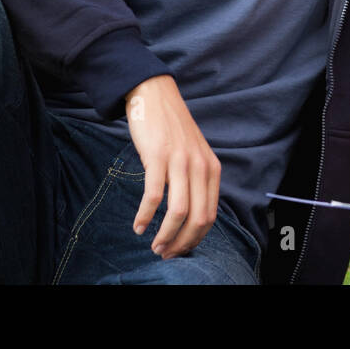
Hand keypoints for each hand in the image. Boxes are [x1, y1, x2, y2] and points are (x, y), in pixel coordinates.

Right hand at [125, 75, 221, 258]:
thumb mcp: (194, 154)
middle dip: (182, 243)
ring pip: (179, 211)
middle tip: (166, 254)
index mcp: (211, 168)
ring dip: (165, 235)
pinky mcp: (158, 157)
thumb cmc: (171, 128)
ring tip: (154, 246)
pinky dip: (145, 216)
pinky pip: (154, 196)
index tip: (181, 249)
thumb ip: (196, 180)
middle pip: (198, 218)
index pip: (210, 214)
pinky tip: (138, 226)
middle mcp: (200, 166)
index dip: (196, 238)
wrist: (155, 95)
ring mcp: (180, 161)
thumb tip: (189, 215)